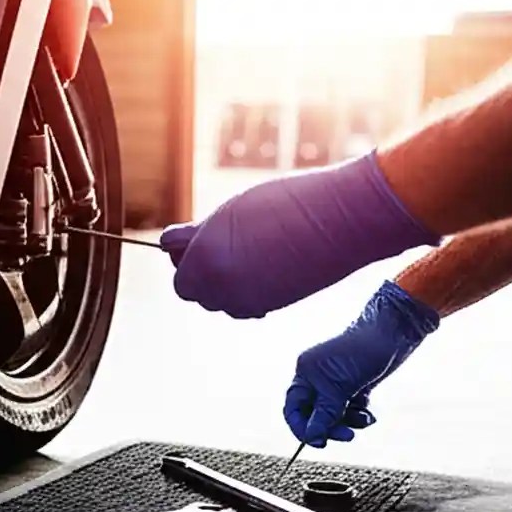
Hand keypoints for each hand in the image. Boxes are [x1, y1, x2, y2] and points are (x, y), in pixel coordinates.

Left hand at [160, 151, 439, 318]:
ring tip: (251, 248)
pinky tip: (266, 262)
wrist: (343, 218)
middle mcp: (225, 292)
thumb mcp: (231, 211)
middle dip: (205, 272)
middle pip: (199, 294)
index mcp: (207, 264)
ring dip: (228, 280)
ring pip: (224, 301)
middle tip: (226, 240)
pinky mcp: (275, 306)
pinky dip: (249, 287)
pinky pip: (248, 304)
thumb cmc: (287, 204)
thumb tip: (168, 243)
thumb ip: (197, 235)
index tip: (199, 242)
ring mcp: (251, 303)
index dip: (187, 262)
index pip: (181, 281)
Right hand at [284, 281, 439, 446]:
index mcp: (305, 373)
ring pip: (334, 415)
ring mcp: (335, 383)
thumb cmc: (361, 353)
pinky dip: (359, 415)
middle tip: (347, 435)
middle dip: (331, 427)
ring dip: (348, 422)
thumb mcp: (339, 388)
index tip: (320, 442)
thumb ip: (323, 415)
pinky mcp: (353, 386)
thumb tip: (312, 438)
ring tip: (363, 418)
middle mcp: (317, 378)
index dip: (303, 428)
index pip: (293, 409)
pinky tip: (369, 413)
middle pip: (314, 415)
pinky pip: (349, 410)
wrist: (393, 333)